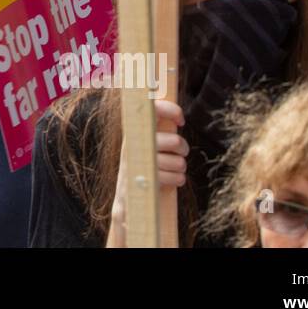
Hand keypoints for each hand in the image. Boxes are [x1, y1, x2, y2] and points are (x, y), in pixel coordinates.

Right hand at [108, 100, 186, 246]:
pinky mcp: (145, 180)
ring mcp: (139, 163)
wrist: (126, 199)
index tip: (181, 120)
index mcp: (136, 130)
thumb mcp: (145, 144)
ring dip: (180, 166)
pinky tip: (172, 180)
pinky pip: (174, 177)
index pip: (152, 109)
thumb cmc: (142, 166)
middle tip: (180, 151)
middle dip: (181, 147)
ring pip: (177, 161)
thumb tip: (175, 115)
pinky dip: (177, 179)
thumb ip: (156, 129)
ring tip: (174, 168)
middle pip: (172, 140)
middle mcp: (135, 144)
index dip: (170, 110)